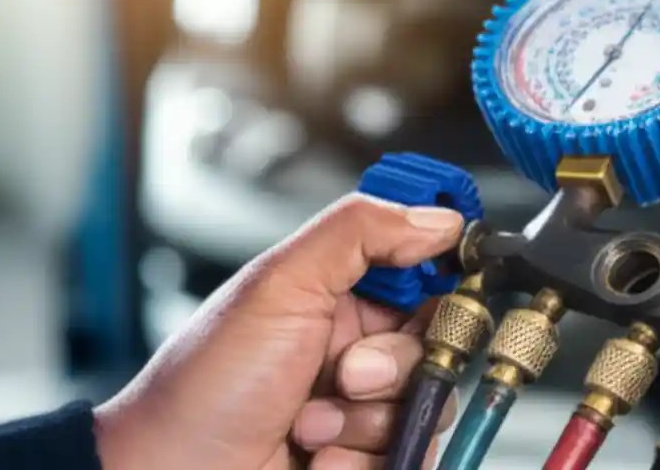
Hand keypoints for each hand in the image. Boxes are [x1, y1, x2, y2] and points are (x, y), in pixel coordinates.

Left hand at [95, 194, 463, 469]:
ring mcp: (364, 408)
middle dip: (395, 361)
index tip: (457, 276)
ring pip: (430, 402)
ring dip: (369, 417)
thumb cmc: (202, 388)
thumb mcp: (278, 285)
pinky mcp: (369, 458)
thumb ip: (359, 232)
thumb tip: (437, 214)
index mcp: (340, 297)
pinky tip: (315, 456)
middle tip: (347, 372)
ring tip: (310, 423)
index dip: (444, 272)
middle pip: (438, 340)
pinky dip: (362, 458)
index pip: (423, 268)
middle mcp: (357, 349)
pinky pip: (412, 452)